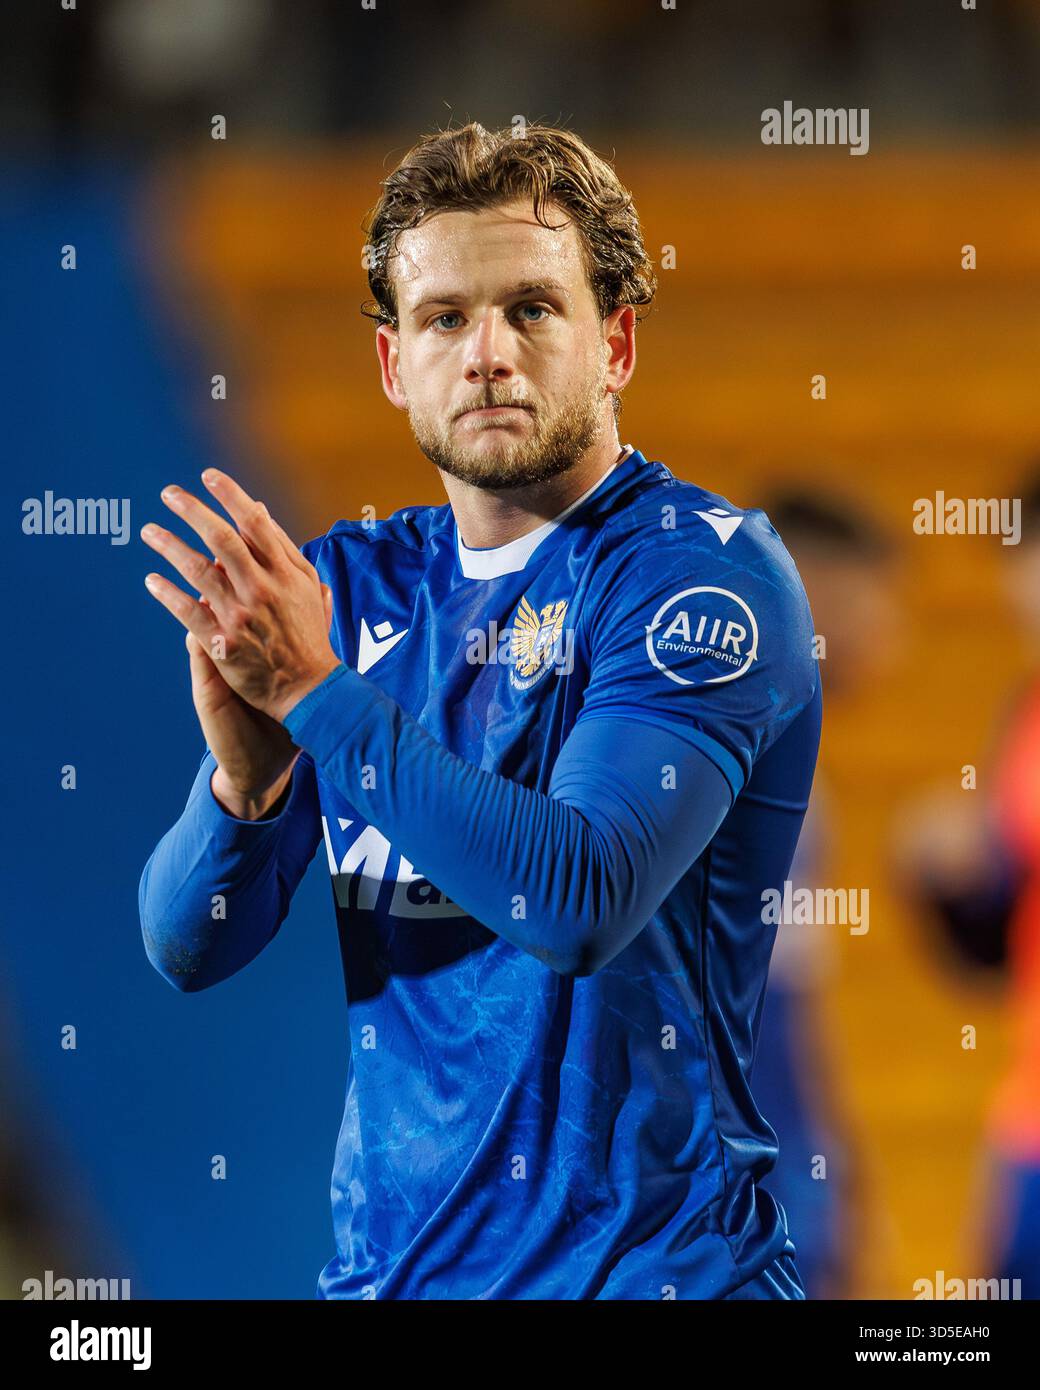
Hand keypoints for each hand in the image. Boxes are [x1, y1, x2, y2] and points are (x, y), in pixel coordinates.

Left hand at [141, 469, 340, 722]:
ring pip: (198, 571)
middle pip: (221, 539)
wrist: (309, 687)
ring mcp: (241, 616)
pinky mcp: (224, 643)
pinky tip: (151, 580)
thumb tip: (257, 509)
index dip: (230, 495)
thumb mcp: (306, 585)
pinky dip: (168, 594)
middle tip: (168, 494)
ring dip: (170, 546)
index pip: (254, 523)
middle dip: (192, 511)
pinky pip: (188, 612)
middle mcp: (262, 589)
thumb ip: (281, 547)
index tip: (208, 476)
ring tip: (149, 531)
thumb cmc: (308, 632)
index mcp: (284, 572)